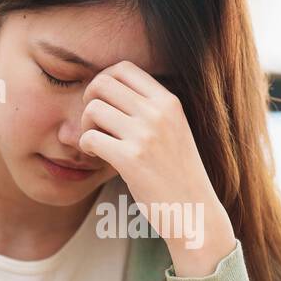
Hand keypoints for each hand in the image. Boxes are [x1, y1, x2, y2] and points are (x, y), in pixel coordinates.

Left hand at [78, 61, 235, 276]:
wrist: (195, 212)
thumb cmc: (178, 173)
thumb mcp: (174, 129)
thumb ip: (149, 108)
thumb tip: (107, 87)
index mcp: (169, 102)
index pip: (123, 68)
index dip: (103, 80)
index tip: (103, 101)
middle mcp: (158, 113)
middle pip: (102, 83)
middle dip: (89, 100)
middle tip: (94, 122)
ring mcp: (145, 136)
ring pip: (93, 109)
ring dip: (86, 125)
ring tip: (97, 142)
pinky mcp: (131, 160)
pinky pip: (90, 137)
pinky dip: (86, 146)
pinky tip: (98, 156)